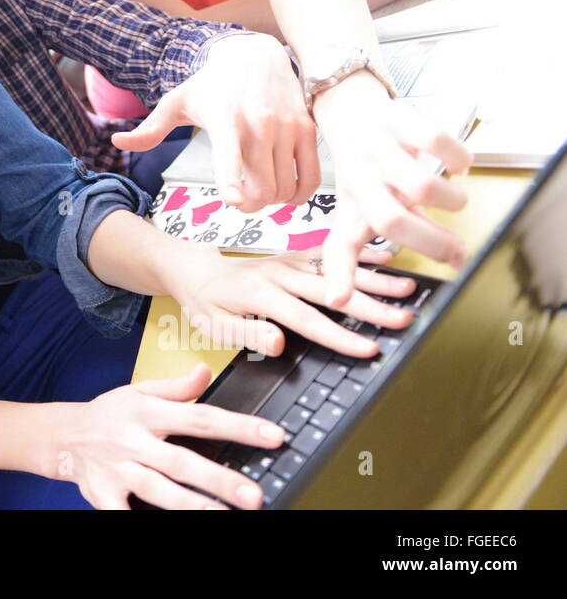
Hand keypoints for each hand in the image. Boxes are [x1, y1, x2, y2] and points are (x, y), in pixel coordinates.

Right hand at [59, 363, 282, 508]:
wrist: (62, 436)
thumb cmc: (108, 414)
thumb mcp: (138, 391)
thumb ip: (175, 387)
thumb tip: (206, 371)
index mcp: (147, 413)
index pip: (200, 418)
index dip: (238, 427)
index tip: (273, 436)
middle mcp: (133, 441)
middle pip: (181, 462)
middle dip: (219, 480)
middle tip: (254, 495)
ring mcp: (118, 470)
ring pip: (158, 491)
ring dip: (192, 507)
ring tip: (225, 518)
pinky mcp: (103, 495)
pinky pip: (124, 514)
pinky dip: (140, 521)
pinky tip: (172, 528)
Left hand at [113, 33, 317, 210]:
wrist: (255, 55)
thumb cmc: (211, 84)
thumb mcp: (177, 101)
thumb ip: (150, 128)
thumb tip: (117, 141)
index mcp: (224, 120)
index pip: (229, 154)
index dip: (231, 179)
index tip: (232, 200)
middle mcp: (258, 124)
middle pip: (261, 186)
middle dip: (251, 206)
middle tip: (241, 202)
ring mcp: (286, 127)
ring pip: (285, 187)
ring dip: (273, 202)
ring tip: (261, 194)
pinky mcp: (306, 130)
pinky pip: (310, 178)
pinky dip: (299, 195)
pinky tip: (286, 193)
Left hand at [160, 245, 418, 360]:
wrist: (192, 268)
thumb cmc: (204, 300)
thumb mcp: (213, 324)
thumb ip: (246, 334)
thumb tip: (278, 344)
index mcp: (261, 294)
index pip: (307, 320)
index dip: (339, 336)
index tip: (369, 348)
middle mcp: (280, 273)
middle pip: (332, 292)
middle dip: (371, 307)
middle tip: (404, 318)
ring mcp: (290, 261)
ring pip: (338, 269)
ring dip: (374, 278)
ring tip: (408, 287)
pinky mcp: (294, 255)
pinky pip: (330, 252)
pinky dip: (358, 253)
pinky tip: (386, 255)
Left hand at [313, 72, 470, 306]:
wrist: (347, 106)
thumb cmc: (366, 165)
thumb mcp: (374, 202)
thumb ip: (412, 232)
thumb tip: (459, 258)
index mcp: (349, 205)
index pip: (339, 244)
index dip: (339, 275)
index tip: (337, 300)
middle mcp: (359, 178)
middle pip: (390, 220)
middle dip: (431, 244)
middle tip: (456, 251)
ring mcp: (376, 147)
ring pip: (422, 185)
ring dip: (452, 200)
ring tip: (455, 200)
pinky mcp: (396, 117)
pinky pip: (437, 141)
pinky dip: (459, 158)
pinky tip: (458, 165)